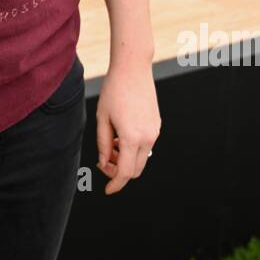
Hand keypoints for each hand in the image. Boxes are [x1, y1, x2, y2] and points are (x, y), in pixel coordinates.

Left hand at [96, 62, 160, 194]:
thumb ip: (102, 143)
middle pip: (134, 170)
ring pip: (141, 158)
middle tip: (103, 159)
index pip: (124, 172)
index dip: (115, 184)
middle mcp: (147, 137)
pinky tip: (121, 134)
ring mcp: (154, 131)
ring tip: (110, 142)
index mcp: (132, 137)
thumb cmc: (114, 90)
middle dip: (118, 171)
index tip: (107, 191)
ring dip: (125, 158)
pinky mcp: (157, 125)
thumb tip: (103, 162)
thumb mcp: (102, 118)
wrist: (133, 68)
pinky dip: (132, 148)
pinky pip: (145, 145)